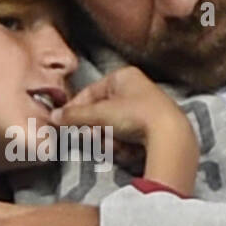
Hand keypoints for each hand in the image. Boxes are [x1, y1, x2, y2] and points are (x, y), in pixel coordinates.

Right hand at [57, 67, 197, 194]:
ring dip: (110, 139)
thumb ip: (74, 115)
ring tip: (118, 144)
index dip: (76, 109)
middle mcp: (135, 88)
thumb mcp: (100, 114)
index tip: (65, 124)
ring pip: (113, 127)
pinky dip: (125, 145)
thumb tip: (54, 116)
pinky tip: (130, 149)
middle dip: (97, 129)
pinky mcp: (152, 127)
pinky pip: (128, 136)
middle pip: (101, 113)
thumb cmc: (136, 115)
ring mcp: (145, 108)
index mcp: (124, 76)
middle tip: (95, 137)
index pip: (90, 92)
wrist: (171, 136)